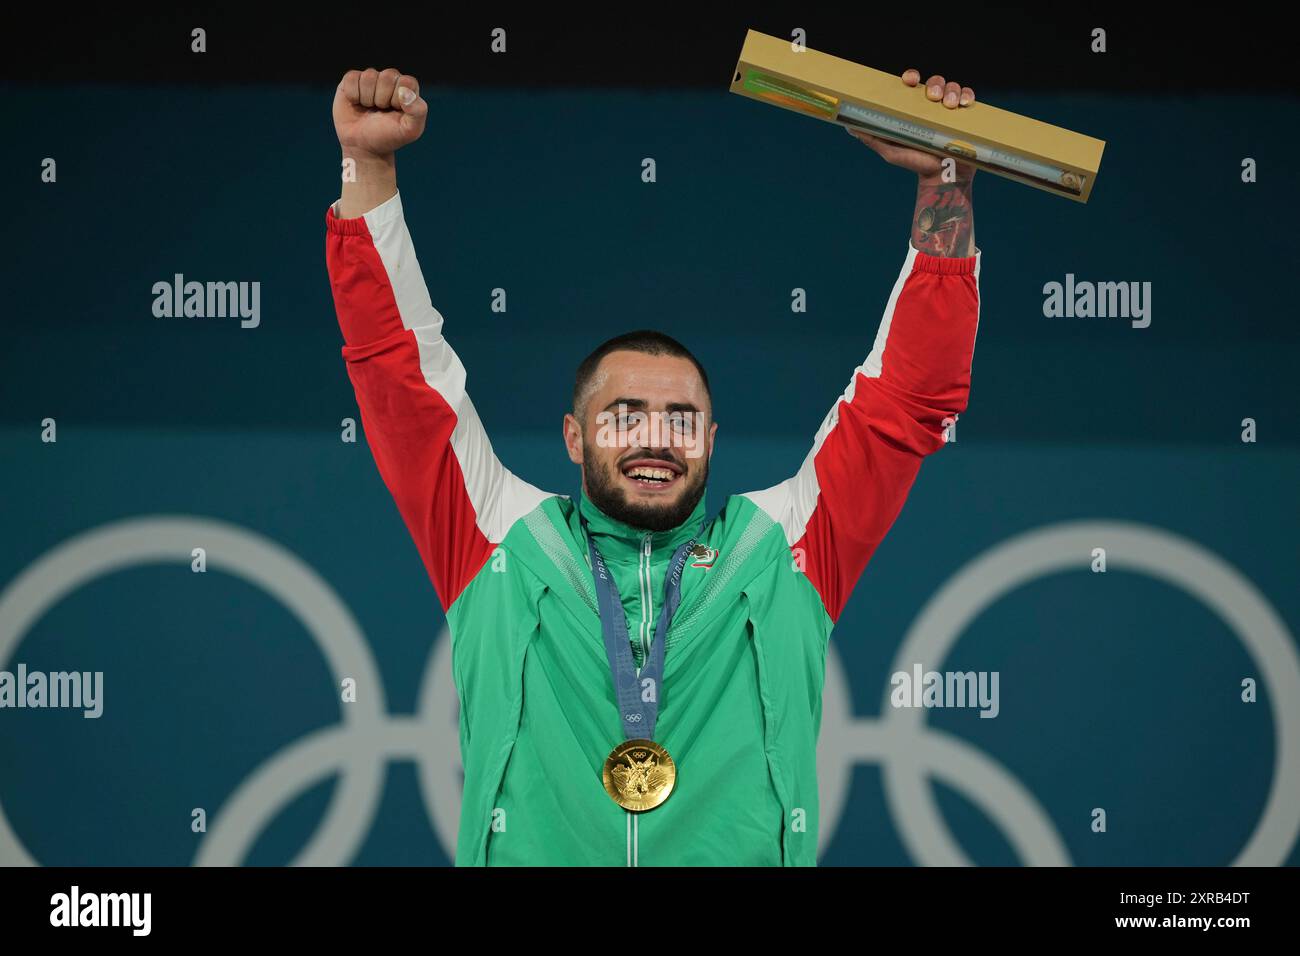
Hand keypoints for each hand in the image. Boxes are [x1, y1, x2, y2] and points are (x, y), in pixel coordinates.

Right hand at [333, 68, 426, 159]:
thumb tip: (406, 92)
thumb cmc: (388, 136)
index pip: (407, 82)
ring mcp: (371, 78)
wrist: (363, 146)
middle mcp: (391, 79)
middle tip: (381, 112)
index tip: (396, 112)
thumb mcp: (410, 131)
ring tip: (369, 108)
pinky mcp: (352, 80)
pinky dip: (353, 95)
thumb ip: (418, 112)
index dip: (399, 99)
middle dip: (383, 99)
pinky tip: (356, 103)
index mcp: (408, 88)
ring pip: (369, 77)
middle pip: (388, 77)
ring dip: (368, 98)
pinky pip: (352, 78)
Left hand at [848, 69, 975, 181]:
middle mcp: (932, 107)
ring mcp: (949, 110)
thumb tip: (849, 128)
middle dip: (935, 84)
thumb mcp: (890, 152)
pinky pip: (969, 97)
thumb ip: (872, 139)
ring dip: (952, 90)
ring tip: (950, 105)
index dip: (911, 77)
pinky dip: (968, 96)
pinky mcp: (966, 116)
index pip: (912, 85)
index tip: (910, 80)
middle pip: (935, 82)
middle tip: (933, 97)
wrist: (941, 178)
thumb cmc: (915, 164)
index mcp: (913, 110)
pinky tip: (964, 104)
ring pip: (953, 86)